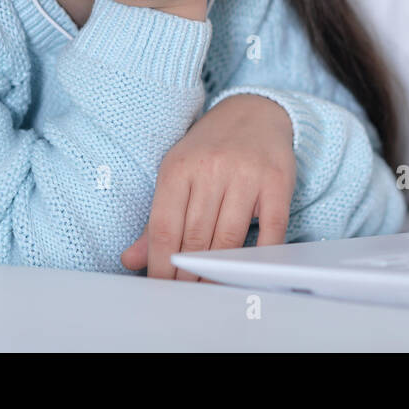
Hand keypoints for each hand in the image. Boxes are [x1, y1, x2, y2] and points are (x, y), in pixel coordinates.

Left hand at [120, 94, 295, 280]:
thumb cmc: (211, 149)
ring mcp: (247, 174)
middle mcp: (212, 168)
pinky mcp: (277, 182)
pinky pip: (270, 228)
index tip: (160, 287)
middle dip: (187, 274)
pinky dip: (259, 256)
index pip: (164, 228)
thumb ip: (156, 220)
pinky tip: (247, 270)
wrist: (256, 113)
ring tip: (208, 288)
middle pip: (196, 237)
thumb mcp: (177, 174)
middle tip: (185, 295)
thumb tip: (131, 260)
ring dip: (217, 270)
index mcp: (179, 167)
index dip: (160, 265)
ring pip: (229, 237)